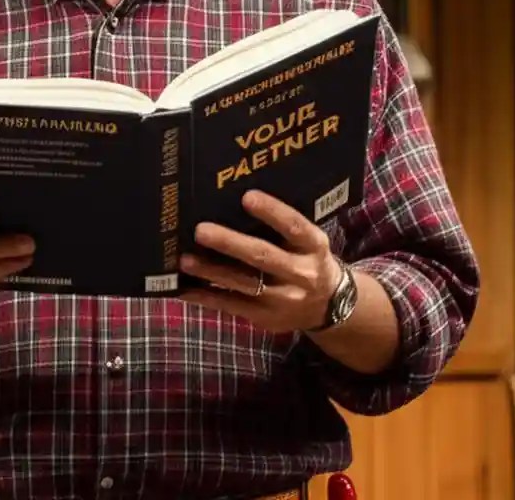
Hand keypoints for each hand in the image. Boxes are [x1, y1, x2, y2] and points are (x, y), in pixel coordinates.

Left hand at [180, 189, 342, 333]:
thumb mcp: (308, 242)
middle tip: (200, 231)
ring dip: (211, 272)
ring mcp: (283, 299)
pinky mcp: (266, 318)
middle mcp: (301, 273)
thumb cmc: (306, 260)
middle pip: (263, 257)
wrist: (330, 307)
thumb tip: (235, 201)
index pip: (294, 226)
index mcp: (313, 247)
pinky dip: (206, 297)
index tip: (246, 197)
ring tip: (185, 260)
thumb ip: (282, 227)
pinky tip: (184, 289)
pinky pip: (232, 306)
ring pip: (244, 284)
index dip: (272, 212)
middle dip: (230, 244)